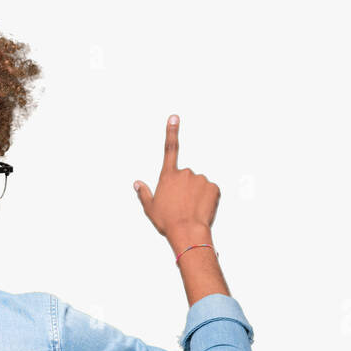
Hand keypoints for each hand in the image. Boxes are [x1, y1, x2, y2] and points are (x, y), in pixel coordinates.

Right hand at [133, 115, 220, 251]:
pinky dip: (208, 199)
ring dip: (197, 194)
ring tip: (191, 210)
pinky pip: (211, 191)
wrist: (188, 232)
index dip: (171, 132)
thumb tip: (138, 184)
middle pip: (186, 177)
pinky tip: (201, 209)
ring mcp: (200, 179)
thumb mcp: (150, 208)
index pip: (170, 149)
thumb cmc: (168, 222)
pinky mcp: (213, 187)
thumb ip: (144, 193)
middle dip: (186, 188)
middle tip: (182, 206)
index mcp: (168, 176)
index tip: (174, 118)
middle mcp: (185, 173)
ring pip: (199, 184)